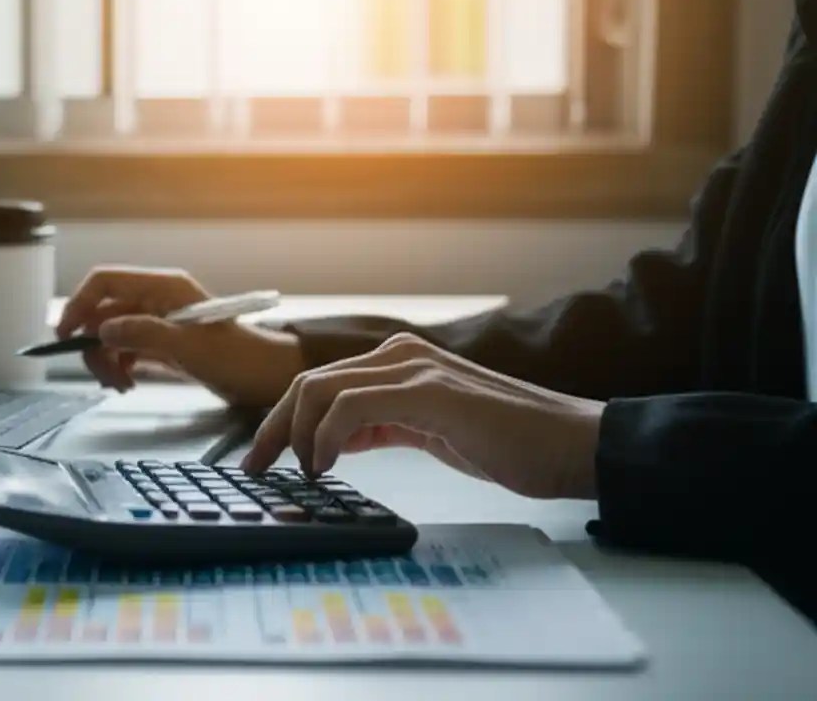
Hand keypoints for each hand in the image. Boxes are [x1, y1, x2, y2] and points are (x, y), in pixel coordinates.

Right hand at [56, 265, 303, 405]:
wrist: (265, 377)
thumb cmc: (236, 357)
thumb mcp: (189, 347)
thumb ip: (144, 334)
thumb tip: (102, 331)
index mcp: (163, 287)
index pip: (105, 281)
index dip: (79, 304)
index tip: (66, 337)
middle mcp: (157, 299)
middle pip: (103, 311)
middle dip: (94, 343)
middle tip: (103, 377)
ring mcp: (158, 321)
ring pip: (111, 334)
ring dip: (105, 360)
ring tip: (120, 386)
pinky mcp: (161, 343)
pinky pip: (125, 349)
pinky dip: (119, 367)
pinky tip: (127, 384)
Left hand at [240, 332, 603, 498]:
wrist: (572, 446)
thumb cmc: (512, 444)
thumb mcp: (432, 432)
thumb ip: (386, 425)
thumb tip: (337, 442)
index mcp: (401, 363)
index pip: (319, 384)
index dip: (283, 421)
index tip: (264, 459)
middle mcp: (401, 356)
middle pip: (308, 384)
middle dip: (274, 428)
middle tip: (258, 470)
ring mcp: (414, 369)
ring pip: (320, 390)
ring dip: (297, 435)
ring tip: (300, 475)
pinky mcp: (428, 392)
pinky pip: (350, 406)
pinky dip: (327, 437)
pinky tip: (328, 466)